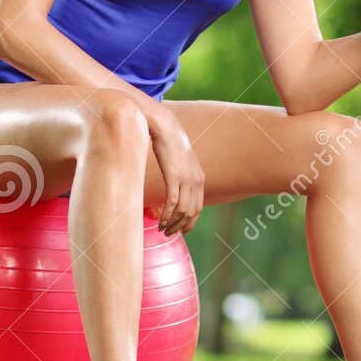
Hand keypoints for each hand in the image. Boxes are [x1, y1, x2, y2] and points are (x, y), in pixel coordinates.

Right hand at [146, 110, 203, 235]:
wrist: (165, 127)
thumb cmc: (169, 144)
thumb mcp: (180, 162)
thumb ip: (181, 175)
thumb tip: (174, 186)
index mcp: (200, 178)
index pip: (199, 207)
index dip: (190, 222)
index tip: (180, 229)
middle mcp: (196, 181)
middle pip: (192, 212)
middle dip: (180, 226)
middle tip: (169, 233)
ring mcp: (186, 179)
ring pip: (182, 211)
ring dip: (172, 223)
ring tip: (162, 229)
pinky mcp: (174, 176)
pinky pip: (172, 202)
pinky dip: (166, 215)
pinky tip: (160, 221)